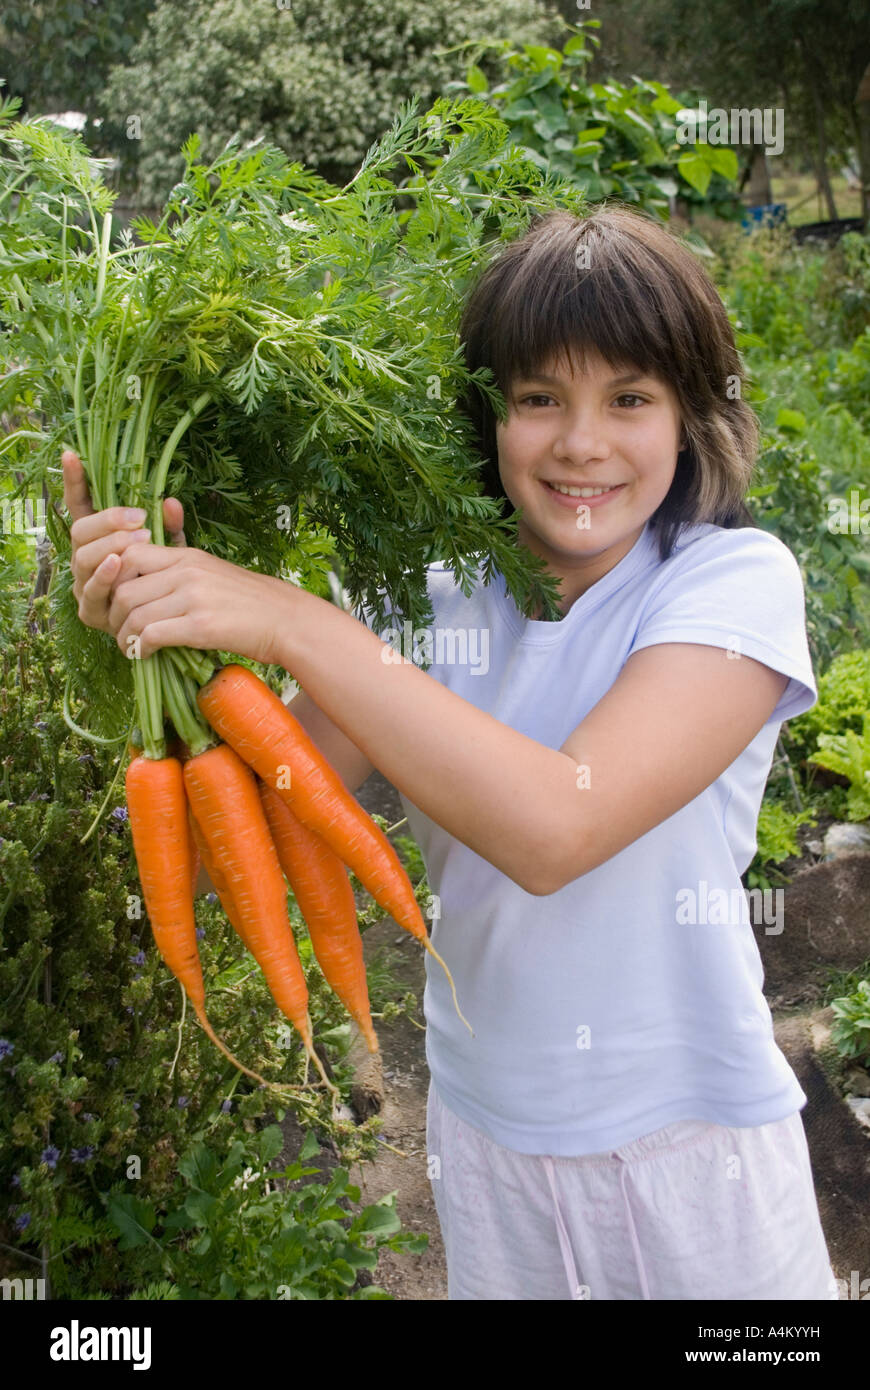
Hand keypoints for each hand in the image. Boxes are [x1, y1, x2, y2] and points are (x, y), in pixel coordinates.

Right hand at [62, 450, 186, 634]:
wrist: (173, 624)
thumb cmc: (168, 580)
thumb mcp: (173, 550)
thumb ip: (171, 527)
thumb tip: (171, 502)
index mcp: (101, 539)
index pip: (80, 506)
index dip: (73, 481)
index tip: (72, 455)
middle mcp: (86, 559)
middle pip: (80, 531)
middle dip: (108, 521)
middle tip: (140, 519)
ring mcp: (84, 585)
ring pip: (82, 558)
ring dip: (109, 546)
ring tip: (137, 540)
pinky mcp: (91, 611)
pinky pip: (91, 590)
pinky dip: (103, 576)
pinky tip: (118, 564)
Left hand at [107, 540, 288, 664]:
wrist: (286, 620)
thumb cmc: (250, 601)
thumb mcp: (213, 572)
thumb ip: (181, 570)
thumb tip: (146, 582)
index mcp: (187, 556)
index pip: (129, 554)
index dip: (113, 578)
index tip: (118, 600)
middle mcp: (187, 572)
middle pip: (124, 588)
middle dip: (113, 614)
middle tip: (119, 630)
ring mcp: (194, 598)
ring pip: (134, 614)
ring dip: (124, 636)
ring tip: (130, 647)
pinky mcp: (201, 626)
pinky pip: (152, 634)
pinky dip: (141, 647)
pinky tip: (146, 654)